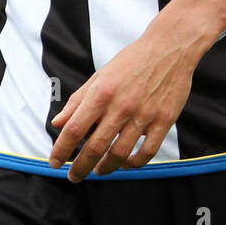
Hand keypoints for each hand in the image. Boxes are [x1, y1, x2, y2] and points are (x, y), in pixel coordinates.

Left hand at [48, 27, 198, 182]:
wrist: (170, 48)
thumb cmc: (131, 61)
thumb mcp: (100, 76)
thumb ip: (78, 101)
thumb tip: (57, 123)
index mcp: (101, 93)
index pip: (74, 129)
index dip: (61, 150)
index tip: (55, 163)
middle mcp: (121, 106)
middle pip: (95, 147)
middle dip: (80, 167)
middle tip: (74, 176)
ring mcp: (144, 115)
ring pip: (120, 154)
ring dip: (105, 168)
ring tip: (99, 170)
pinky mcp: (163, 120)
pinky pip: (146, 152)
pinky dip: (134, 163)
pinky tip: (126, 163)